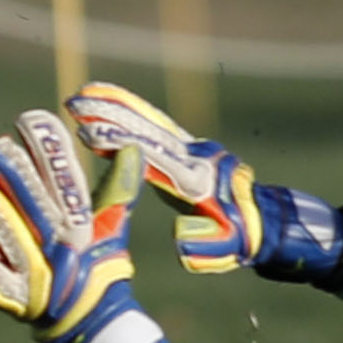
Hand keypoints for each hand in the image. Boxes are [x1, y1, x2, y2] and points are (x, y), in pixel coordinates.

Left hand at [0, 108, 170, 342]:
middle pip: (32, 196)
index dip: (48, 145)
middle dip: (12, 167)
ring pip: (7, 228)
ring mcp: (37, 269)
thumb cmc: (100, 263)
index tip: (30, 121)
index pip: (66, 174)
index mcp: (82, 221)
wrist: (92, 321)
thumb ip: (118, 188)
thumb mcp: (114, 225)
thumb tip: (131, 148)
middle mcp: (60, 241)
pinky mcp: (16, 297)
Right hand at [65, 81, 342, 278]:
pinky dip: (131, 111)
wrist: (266, 218)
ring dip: (116, 106)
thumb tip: (179, 240)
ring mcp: (189, 148)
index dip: (120, 145)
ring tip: (84, 94)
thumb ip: (204, 245)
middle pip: (145, 129)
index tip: (90, 136)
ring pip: (148, 121)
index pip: (152, 157)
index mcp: (194, 179)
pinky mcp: (186, 148)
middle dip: (111, 114)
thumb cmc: (242, 237)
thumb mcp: (225, 248)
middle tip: (75, 102)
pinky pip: (154, 125)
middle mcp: (191, 155)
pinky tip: (109, 105)